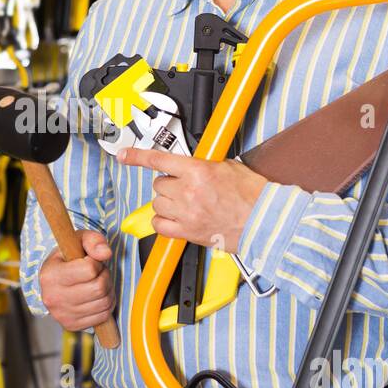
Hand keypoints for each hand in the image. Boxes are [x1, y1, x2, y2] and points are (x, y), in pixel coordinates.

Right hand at [39, 229, 115, 332]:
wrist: (54, 281)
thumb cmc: (68, 258)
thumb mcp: (78, 240)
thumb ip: (93, 241)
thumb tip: (106, 254)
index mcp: (50, 275)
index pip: (89, 269)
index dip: (96, 263)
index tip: (89, 261)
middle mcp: (53, 297)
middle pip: (99, 288)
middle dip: (105, 277)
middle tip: (97, 273)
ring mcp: (61, 314)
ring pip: (103, 303)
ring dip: (108, 290)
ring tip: (98, 283)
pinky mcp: (71, 325)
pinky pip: (103, 316)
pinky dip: (107, 305)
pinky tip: (98, 296)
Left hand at [117, 146, 267, 250]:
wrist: (264, 221)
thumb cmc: (253, 195)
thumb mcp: (228, 167)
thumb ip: (203, 164)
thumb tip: (189, 164)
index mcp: (198, 171)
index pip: (159, 160)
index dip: (137, 156)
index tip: (124, 155)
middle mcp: (188, 192)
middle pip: (158, 184)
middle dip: (169, 184)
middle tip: (186, 187)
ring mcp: (186, 213)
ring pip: (157, 203)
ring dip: (167, 202)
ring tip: (186, 203)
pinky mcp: (188, 232)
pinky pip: (160, 225)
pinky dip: (164, 220)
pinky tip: (177, 217)